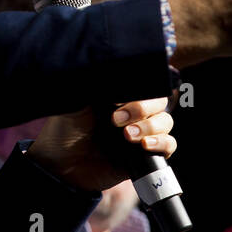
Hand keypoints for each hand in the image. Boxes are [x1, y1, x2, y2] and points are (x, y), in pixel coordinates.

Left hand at [26, 96, 175, 193]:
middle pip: (159, 101)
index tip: (118, 98)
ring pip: (165, 122)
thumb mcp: (76, 102)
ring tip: (127, 136)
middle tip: (116, 119)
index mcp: (121, 95)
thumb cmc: (65, 130)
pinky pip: (169, 145)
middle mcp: (134, 112)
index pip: (146, 83)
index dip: (142, 86)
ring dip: (150, 126)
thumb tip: (105, 64)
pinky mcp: (146, 155)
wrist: (62, 166)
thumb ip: (92, 85)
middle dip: (142, 108)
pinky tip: (144, 145)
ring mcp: (141, 133)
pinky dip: (161, 142)